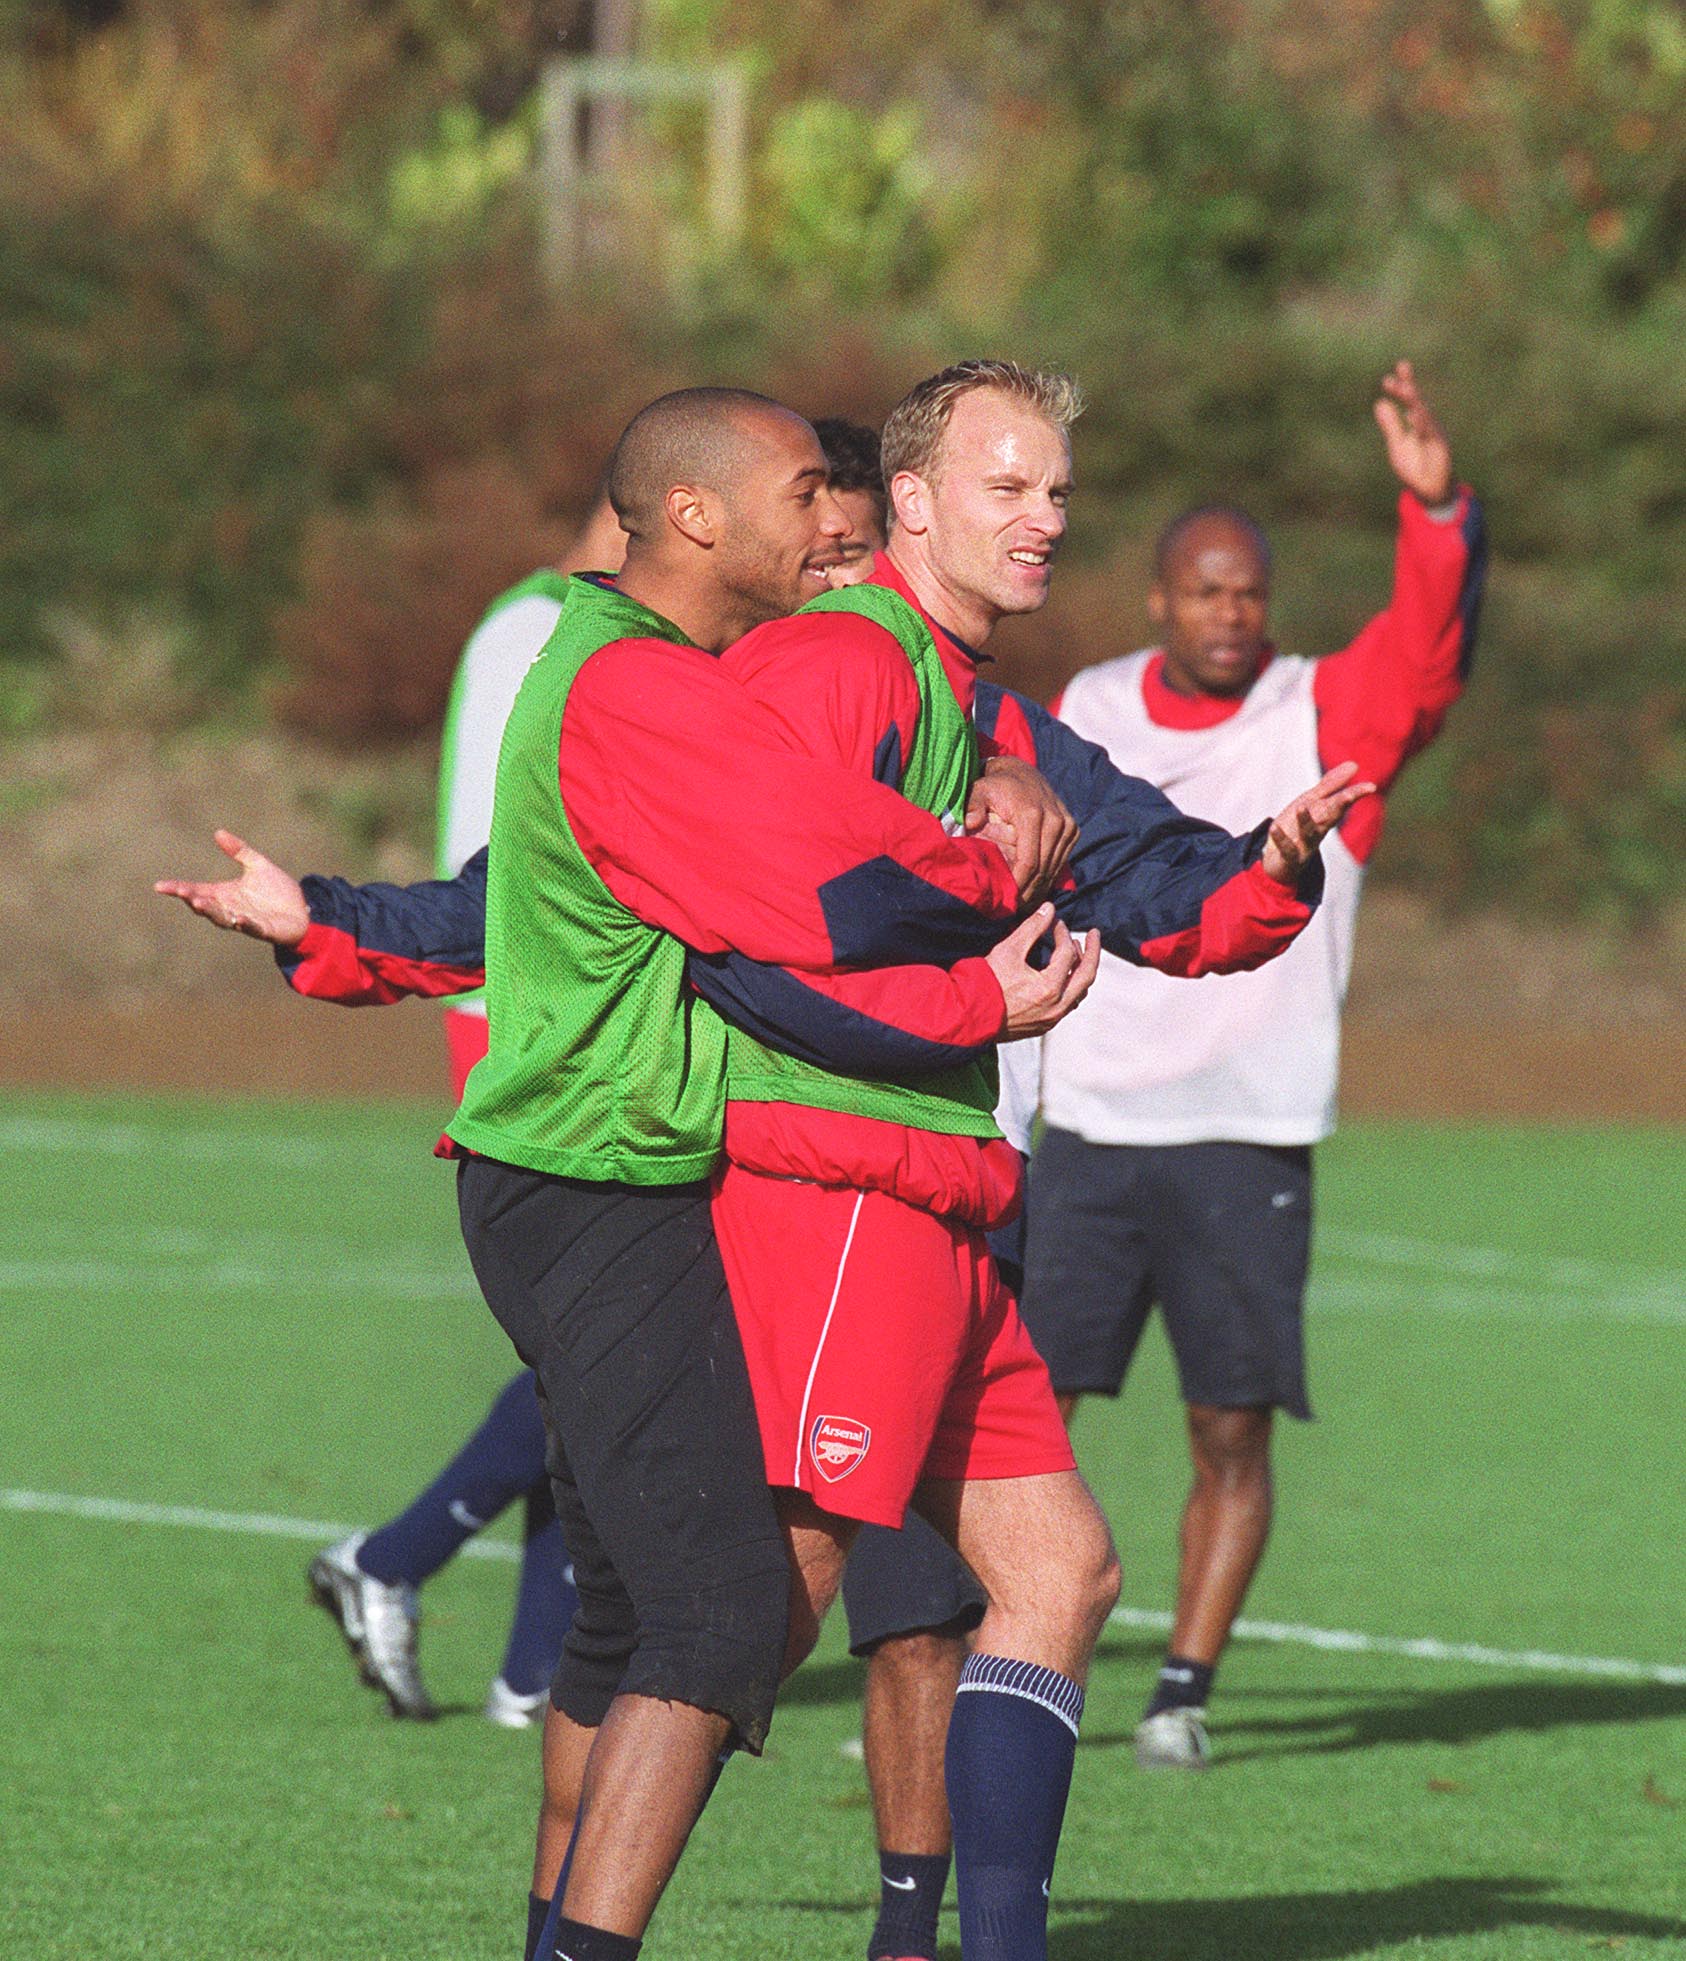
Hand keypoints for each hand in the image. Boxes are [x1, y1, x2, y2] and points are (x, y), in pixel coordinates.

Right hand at [154, 830, 310, 945]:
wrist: (304, 910)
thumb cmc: (278, 891)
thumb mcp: (257, 865)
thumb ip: (239, 851)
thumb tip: (218, 832)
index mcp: (225, 894)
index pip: (196, 890)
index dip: (178, 889)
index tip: (160, 886)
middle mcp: (230, 908)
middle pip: (205, 905)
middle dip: (193, 898)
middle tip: (182, 891)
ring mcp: (245, 920)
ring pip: (223, 918)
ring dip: (211, 911)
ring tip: (198, 903)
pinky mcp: (263, 929)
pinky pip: (251, 928)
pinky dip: (245, 924)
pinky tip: (239, 919)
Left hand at [966, 754, 1077, 905]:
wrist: (1021, 773)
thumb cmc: (996, 786)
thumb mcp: (980, 790)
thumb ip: (973, 806)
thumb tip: (970, 822)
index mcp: (1033, 815)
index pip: (1029, 861)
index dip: (1019, 884)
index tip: (1009, 900)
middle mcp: (1055, 821)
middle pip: (1043, 868)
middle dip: (1029, 891)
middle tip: (1015, 909)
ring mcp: (1067, 825)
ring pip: (1054, 867)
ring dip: (1041, 888)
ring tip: (1025, 904)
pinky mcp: (1072, 829)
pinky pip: (1062, 860)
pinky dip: (1049, 876)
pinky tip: (1037, 890)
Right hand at [986, 903, 1101, 1039]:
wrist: (967, 1018)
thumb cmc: (985, 984)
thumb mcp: (1008, 950)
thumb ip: (1031, 928)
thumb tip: (1049, 909)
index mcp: (1050, 987)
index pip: (1067, 953)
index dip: (1062, 932)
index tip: (1055, 922)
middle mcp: (1056, 1006)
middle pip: (1086, 976)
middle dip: (1092, 952)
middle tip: (1094, 935)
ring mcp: (1051, 1018)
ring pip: (1078, 992)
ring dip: (1081, 971)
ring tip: (1078, 953)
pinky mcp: (1043, 1025)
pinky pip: (1067, 1004)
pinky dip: (1071, 986)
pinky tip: (1064, 977)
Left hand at [1260, 763, 1376, 885]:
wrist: (1279, 862)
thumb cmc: (1297, 827)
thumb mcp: (1312, 802)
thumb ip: (1331, 785)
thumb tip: (1354, 765)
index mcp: (1324, 815)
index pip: (1342, 803)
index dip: (1356, 794)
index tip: (1371, 787)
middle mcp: (1318, 830)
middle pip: (1330, 817)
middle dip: (1339, 806)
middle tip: (1349, 796)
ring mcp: (1305, 845)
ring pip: (1308, 833)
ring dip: (1305, 821)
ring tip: (1301, 807)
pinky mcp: (1289, 858)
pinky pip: (1286, 849)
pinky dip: (1281, 839)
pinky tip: (1274, 827)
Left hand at [1373, 359, 1454, 506]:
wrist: (1429, 488)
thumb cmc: (1414, 464)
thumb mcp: (1397, 444)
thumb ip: (1391, 425)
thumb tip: (1380, 403)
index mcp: (1417, 421)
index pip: (1409, 400)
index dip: (1403, 384)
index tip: (1391, 373)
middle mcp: (1427, 424)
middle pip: (1417, 402)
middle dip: (1408, 388)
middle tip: (1398, 372)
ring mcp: (1434, 434)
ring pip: (1424, 415)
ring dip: (1415, 401)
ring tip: (1405, 388)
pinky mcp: (1439, 447)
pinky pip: (1430, 434)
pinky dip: (1422, 424)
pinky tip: (1413, 414)